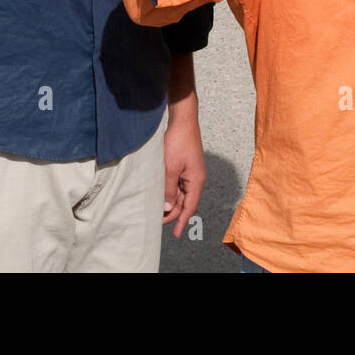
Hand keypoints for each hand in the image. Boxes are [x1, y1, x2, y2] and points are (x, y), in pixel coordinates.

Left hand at [162, 112, 204, 237]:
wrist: (183, 120)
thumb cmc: (178, 142)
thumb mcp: (170, 168)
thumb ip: (169, 189)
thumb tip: (167, 206)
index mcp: (196, 181)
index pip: (190, 207)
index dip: (182, 221)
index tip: (176, 234)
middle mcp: (196, 178)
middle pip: (185, 202)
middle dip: (173, 213)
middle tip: (158, 221)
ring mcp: (190, 171)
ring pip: (181, 193)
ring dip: (171, 202)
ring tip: (158, 209)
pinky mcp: (185, 165)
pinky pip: (179, 184)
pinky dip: (171, 191)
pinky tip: (161, 193)